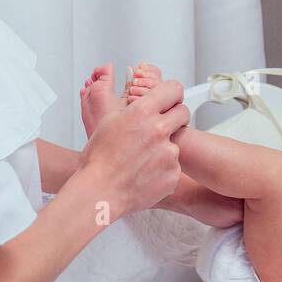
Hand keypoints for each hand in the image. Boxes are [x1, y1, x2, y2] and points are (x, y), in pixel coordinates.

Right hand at [77, 77, 188, 219]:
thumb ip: (133, 108)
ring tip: (142, 159)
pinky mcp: (173, 173)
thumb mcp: (109, 121)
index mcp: (142, 112)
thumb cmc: (99, 159)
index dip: (172, 94)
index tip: (171, 99)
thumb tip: (142, 101)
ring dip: (164, 148)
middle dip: (175, 117)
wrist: (100, 191)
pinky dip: (163, 169)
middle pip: (183, 113)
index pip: (173, 89)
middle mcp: (159, 129)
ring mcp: (169, 153)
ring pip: (177, 143)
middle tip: (163, 126)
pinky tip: (146, 173)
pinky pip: (174, 166)